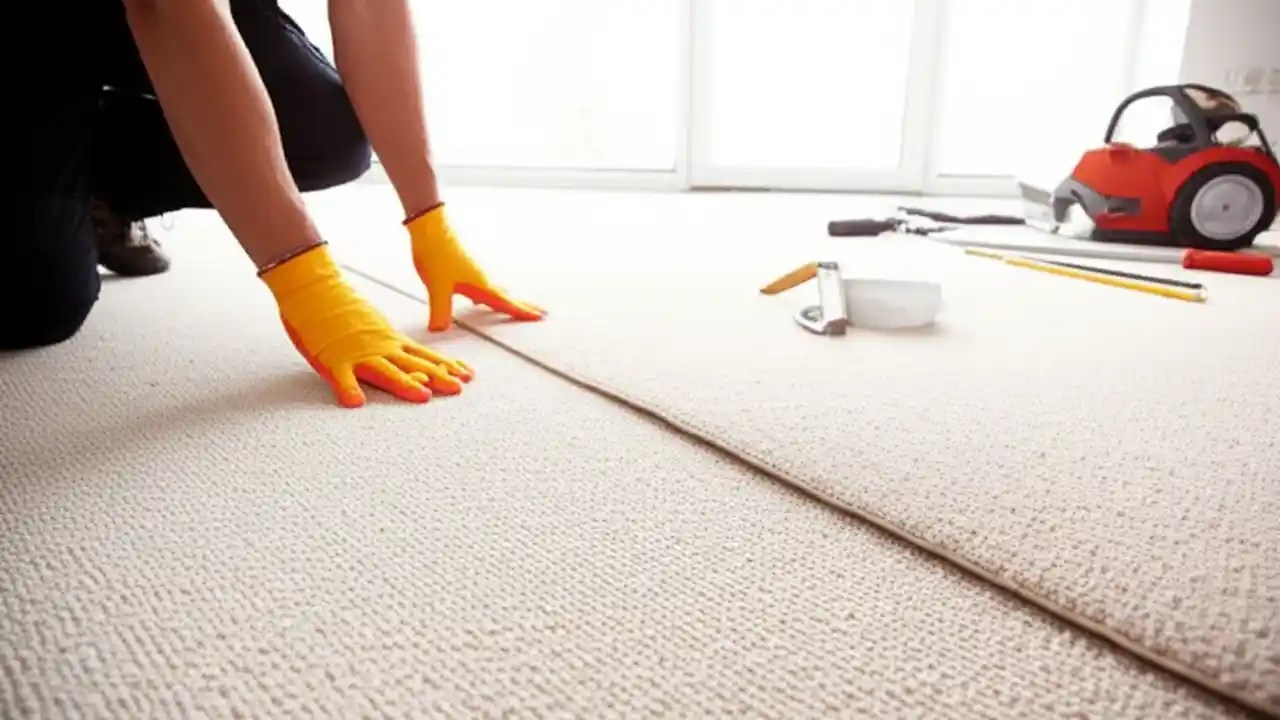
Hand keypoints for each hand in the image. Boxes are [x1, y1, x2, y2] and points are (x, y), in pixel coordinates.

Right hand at [261, 244, 472, 407]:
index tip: (466, 375)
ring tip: (423, 396)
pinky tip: (355, 402)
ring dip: (405, 384)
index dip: (446, 367)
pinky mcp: (331, 359)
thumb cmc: (341, 308)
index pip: (424, 356)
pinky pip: (339, 377)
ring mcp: (357, 354)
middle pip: (413, 365)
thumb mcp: (377, 326)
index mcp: (390, 340)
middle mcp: (380, 348)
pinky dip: (347, 389)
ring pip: (385, 372)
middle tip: (458, 388)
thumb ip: (394, 344)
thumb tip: (414, 361)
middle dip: (437, 377)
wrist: (315, 288)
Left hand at [405, 204, 545, 331]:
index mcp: (480, 285)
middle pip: (507, 296)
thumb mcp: (437, 287)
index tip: (539, 317)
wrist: (430, 227)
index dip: (522, 311)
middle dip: (524, 305)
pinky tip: (478, 299)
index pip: (505, 302)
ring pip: (496, 290)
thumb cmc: (437, 254)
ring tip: (517, 307)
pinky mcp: (463, 268)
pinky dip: (489, 294)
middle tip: (542, 313)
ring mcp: (473, 272)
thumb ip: (440, 310)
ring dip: (508, 300)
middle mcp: (482, 279)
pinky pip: (482, 286)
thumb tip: (439, 330)